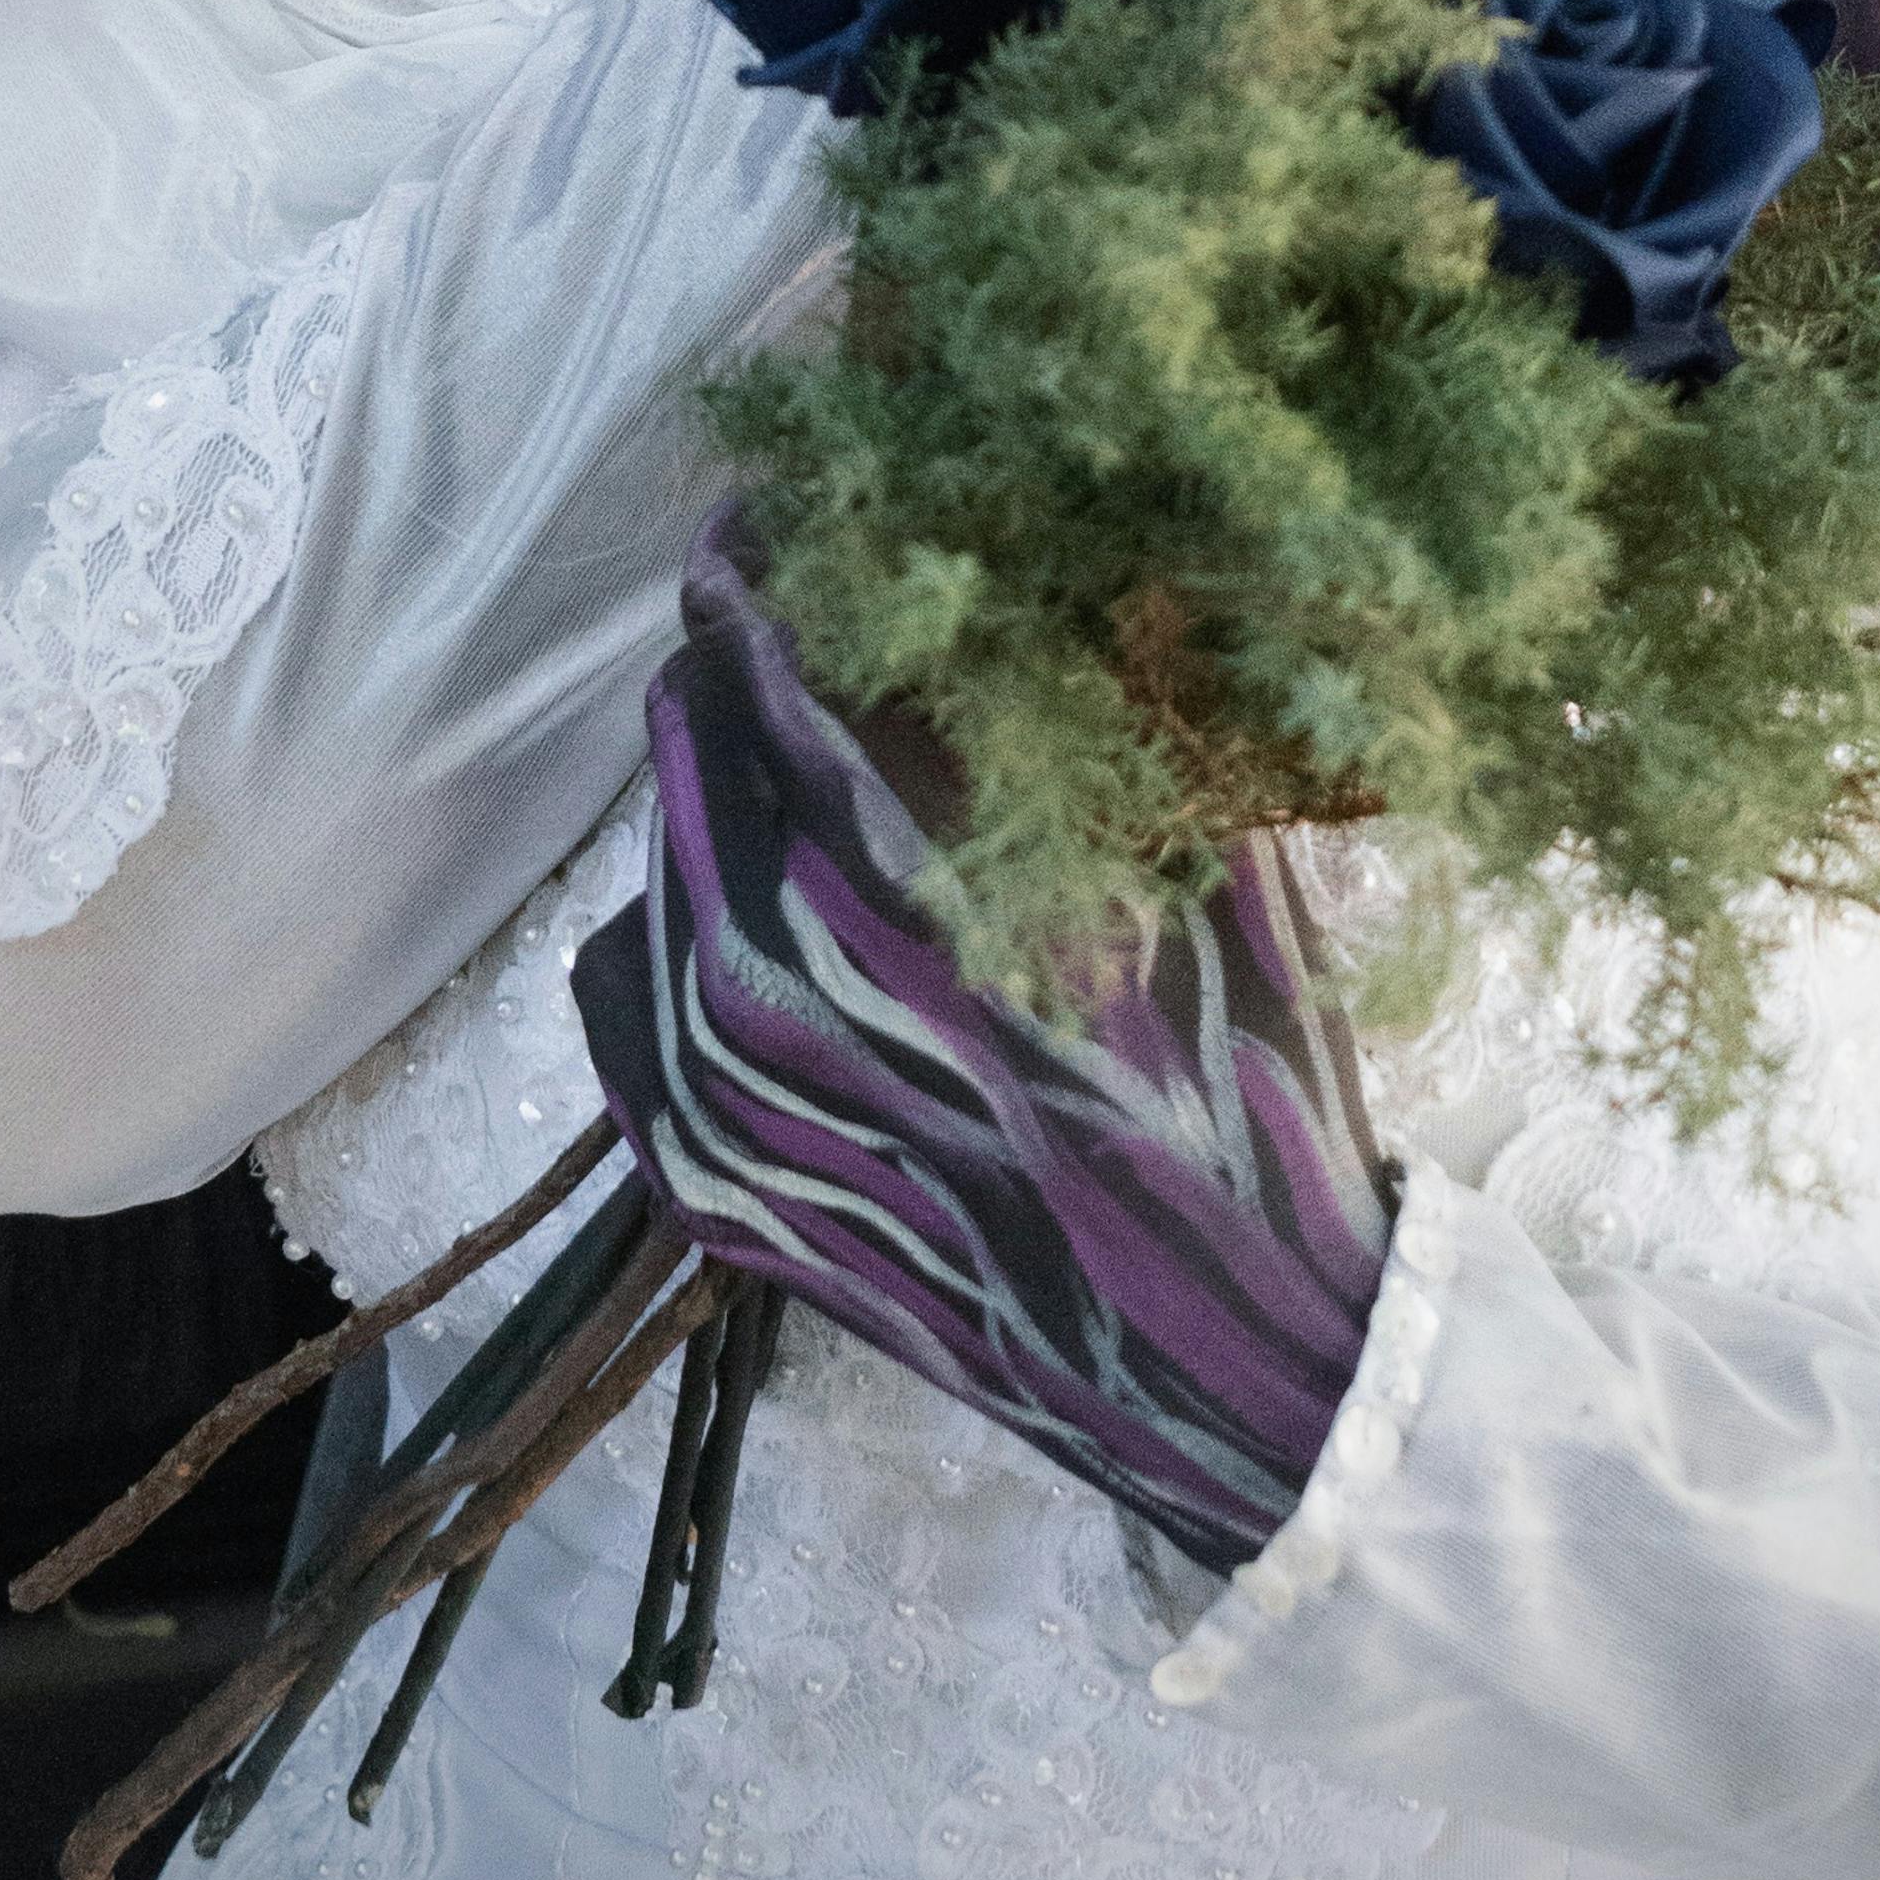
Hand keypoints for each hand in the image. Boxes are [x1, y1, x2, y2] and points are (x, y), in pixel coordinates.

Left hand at [574, 515, 1388, 1574]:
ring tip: (779, 766)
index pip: (770, 680)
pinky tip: (739, 921)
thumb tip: (1053, 540)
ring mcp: (730, 1117)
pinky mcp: (717, 1204)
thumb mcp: (1211, 874)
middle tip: (782, 613)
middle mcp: (783, 1007)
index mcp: (908, 906)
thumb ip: (1112, 707)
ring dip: (708, 805)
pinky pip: (628, 1024)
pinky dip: (666, 946)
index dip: (762, 571)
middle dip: (734, 672)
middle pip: (694, 764)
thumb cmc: (1251, 1104)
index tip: (771, 505)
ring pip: (653, 887)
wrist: (1246, 1374)